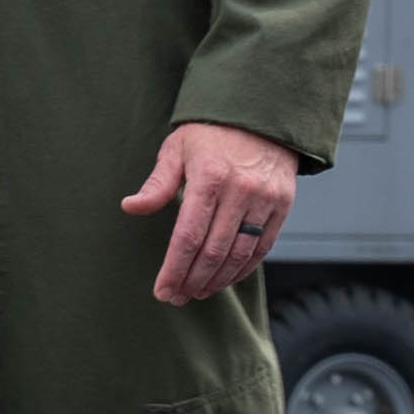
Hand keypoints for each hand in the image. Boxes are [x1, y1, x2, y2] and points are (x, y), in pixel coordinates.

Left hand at [124, 120, 301, 305]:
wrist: (262, 115)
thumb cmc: (212, 133)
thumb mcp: (177, 149)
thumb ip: (157, 183)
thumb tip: (130, 207)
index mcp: (210, 177)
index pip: (188, 236)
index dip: (174, 269)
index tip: (163, 290)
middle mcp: (240, 190)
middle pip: (214, 251)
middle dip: (192, 280)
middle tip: (177, 297)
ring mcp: (265, 199)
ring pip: (240, 254)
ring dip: (217, 280)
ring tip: (198, 292)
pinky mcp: (282, 205)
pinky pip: (263, 247)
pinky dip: (243, 269)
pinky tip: (225, 279)